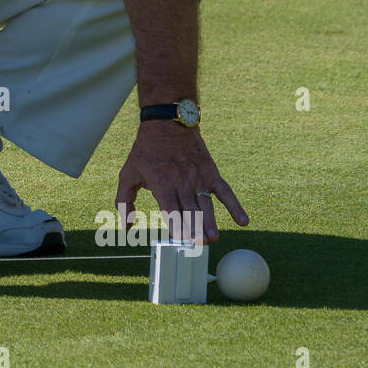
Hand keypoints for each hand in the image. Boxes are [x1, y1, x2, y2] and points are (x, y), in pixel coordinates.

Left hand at [115, 124, 247, 243]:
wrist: (168, 123)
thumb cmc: (145, 152)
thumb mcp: (128, 173)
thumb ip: (124, 201)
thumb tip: (126, 227)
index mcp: (161, 183)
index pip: (170, 208)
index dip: (176, 224)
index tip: (181, 239)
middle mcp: (181, 181)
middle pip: (189, 209)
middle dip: (195, 228)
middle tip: (200, 244)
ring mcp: (198, 177)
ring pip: (206, 203)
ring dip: (211, 222)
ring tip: (214, 238)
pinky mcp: (211, 172)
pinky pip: (225, 191)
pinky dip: (235, 206)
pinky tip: (243, 220)